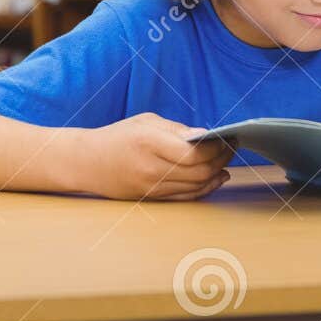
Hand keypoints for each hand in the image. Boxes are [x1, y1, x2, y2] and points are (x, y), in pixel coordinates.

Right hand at [72, 113, 234, 199]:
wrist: (87, 163)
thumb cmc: (117, 137)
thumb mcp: (146, 122)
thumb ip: (177, 130)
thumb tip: (207, 137)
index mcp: (149, 143)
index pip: (193, 153)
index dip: (217, 147)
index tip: (228, 137)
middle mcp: (152, 169)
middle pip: (199, 171)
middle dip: (222, 159)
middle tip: (233, 146)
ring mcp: (153, 187)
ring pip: (197, 185)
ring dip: (217, 173)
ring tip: (227, 159)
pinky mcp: (154, 198)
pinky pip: (187, 196)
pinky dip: (206, 187)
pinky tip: (216, 177)